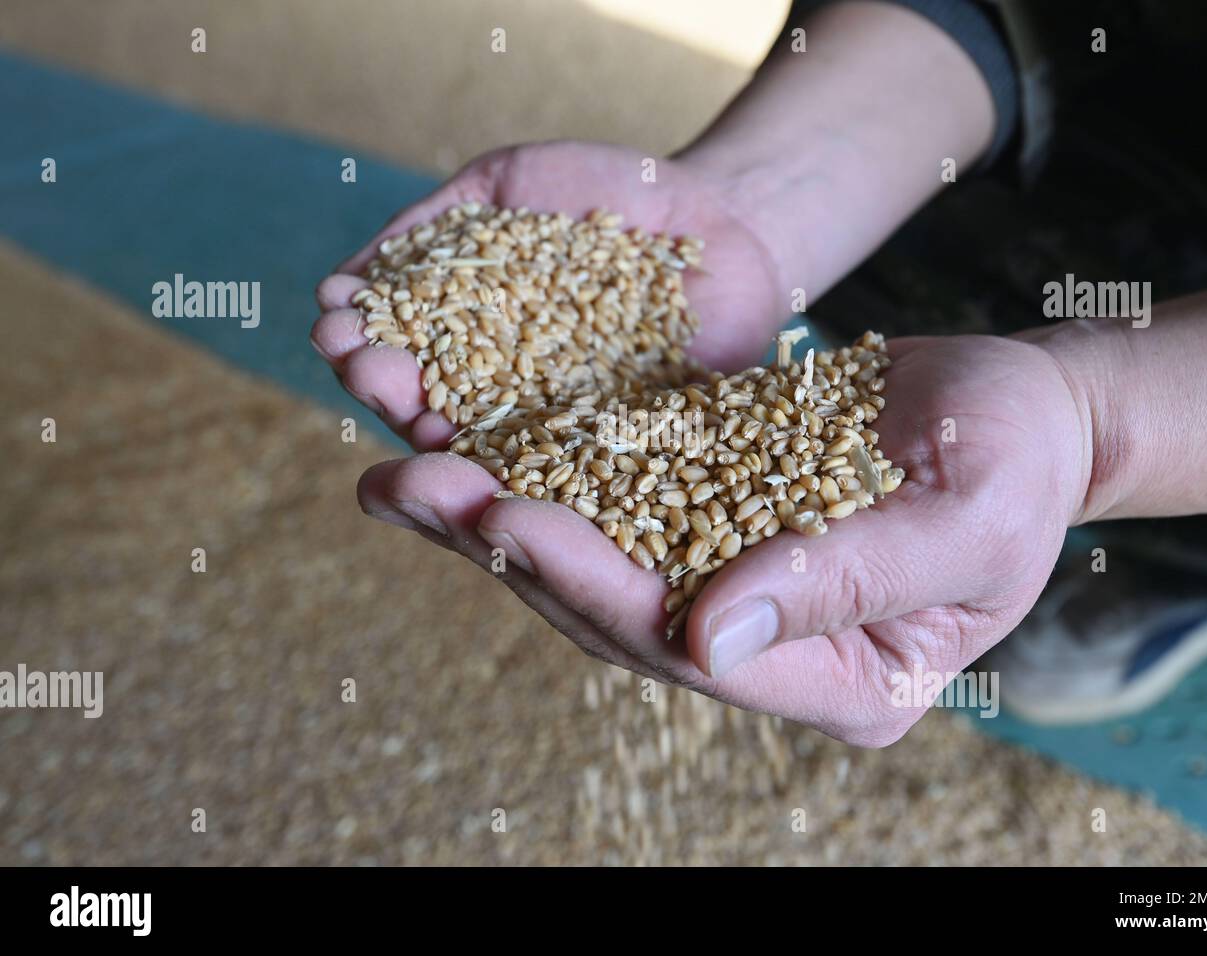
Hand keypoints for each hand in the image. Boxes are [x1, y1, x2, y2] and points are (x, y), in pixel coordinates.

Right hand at [311, 140, 784, 449]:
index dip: (362, 338)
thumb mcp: (505, 186)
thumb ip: (432, 227)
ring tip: (412, 412)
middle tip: (360, 366)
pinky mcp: (623, 449)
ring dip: (447, 433)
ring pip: (490, 444)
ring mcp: (560, 426)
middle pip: (431, 402)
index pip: (400, 346)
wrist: (721, 215)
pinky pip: (577, 464)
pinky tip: (501, 456)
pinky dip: (538, 466)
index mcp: (467, 338)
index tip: (332, 322)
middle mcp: (504, 394)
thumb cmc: (608, 194)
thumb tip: (341, 281)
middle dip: (387, 385)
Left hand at [355, 333, 1093, 746]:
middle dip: (513, 552)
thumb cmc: (1019, 461)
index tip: (511, 521)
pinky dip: (537, 480)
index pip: (694, 650)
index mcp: (841, 678)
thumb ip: (849, 581)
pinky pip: (611, 510)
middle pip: (619, 617)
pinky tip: (458, 447)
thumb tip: (712, 638)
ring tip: (401, 475)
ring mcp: (734, 591)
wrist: (1023, 407)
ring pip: (596, 567)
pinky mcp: (709, 526)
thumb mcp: (963, 521)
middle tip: (413, 489)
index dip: (598, 587)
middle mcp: (770, 650)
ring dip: (495, 521)